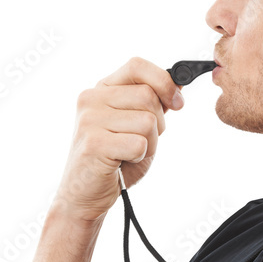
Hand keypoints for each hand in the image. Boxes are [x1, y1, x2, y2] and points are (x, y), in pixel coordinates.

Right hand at [52, 56, 183, 223]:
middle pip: (148, 97)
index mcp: (101, 90)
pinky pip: (139, 144)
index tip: (177, 103)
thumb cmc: (114, 161)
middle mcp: (92, 99)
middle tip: (141, 142)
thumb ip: (152, 105)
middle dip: (158, 124)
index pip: (137, 66)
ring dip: (149, 143)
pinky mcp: (94, 143)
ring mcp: (90, 120)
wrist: (85, 195)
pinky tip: (122, 162)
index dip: (164, 81)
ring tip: (129, 153)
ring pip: (147, 121)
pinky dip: (139, 157)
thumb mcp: (136, 126)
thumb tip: (178, 85)